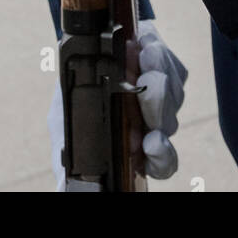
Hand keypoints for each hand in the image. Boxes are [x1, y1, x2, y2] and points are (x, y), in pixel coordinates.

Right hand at [48, 20, 187, 187]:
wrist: (79, 53)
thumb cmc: (73, 96)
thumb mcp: (64, 125)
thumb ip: (68, 157)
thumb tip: (65, 190)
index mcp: (134, 144)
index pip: (160, 161)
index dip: (160, 155)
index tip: (151, 142)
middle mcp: (153, 122)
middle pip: (168, 122)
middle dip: (157, 106)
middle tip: (143, 90)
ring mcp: (164, 94)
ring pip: (173, 93)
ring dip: (159, 75)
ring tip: (142, 60)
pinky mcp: (167, 64)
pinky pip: (173, 64)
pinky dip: (160, 55)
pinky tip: (145, 47)